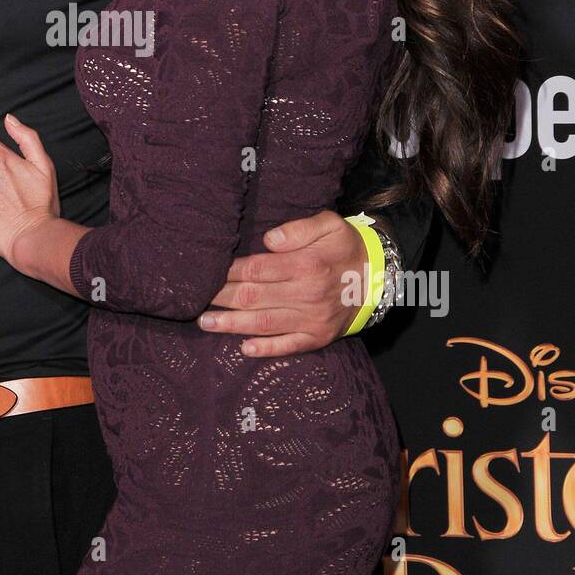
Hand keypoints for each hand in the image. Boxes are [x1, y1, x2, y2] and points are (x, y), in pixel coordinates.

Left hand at [198, 210, 372, 355]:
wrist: (379, 277)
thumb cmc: (346, 247)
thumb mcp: (330, 224)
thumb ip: (299, 228)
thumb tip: (269, 239)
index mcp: (306, 265)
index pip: (256, 269)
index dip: (228, 271)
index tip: (207, 271)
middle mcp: (306, 294)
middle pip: (253, 297)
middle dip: (220, 298)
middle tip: (194, 298)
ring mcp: (311, 319)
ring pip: (263, 323)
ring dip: (231, 325)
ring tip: (205, 322)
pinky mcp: (317, 337)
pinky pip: (288, 346)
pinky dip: (266, 349)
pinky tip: (244, 349)